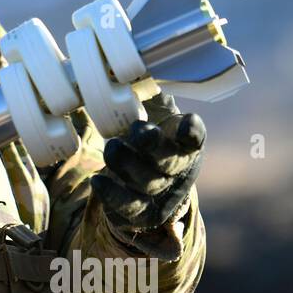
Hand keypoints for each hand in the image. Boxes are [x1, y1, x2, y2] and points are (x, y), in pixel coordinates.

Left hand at [90, 92, 205, 233]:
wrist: (140, 178)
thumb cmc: (145, 136)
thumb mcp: (150, 113)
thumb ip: (147, 96)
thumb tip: (135, 78)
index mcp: (185, 144)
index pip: (194, 137)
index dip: (192, 131)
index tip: (186, 120)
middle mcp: (178, 170)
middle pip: (170, 163)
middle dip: (154, 146)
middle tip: (138, 128)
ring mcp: (161, 194)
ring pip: (148, 185)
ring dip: (128, 165)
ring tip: (112, 147)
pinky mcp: (141, 213)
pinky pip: (129, 209)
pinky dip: (112, 195)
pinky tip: (97, 180)